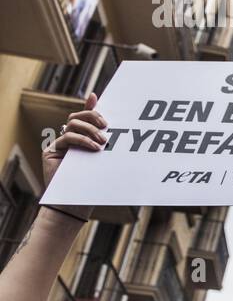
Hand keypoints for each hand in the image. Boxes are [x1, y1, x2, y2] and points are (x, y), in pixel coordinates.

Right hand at [41, 94, 105, 218]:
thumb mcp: (105, 157)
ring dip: (89, 130)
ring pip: (71, 124)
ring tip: (103, 142)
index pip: (85, 116)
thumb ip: (106, 139)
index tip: (97, 98)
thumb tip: (113, 126)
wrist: (77, 203)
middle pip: (77, 116)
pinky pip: (66, 138)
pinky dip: (82, 140)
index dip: (90, 106)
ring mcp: (60, 144)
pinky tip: (95, 148)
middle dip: (92, 116)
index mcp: (82, 137)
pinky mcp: (52, 150)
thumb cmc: (94, 180)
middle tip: (106, 126)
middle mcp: (69, 138)